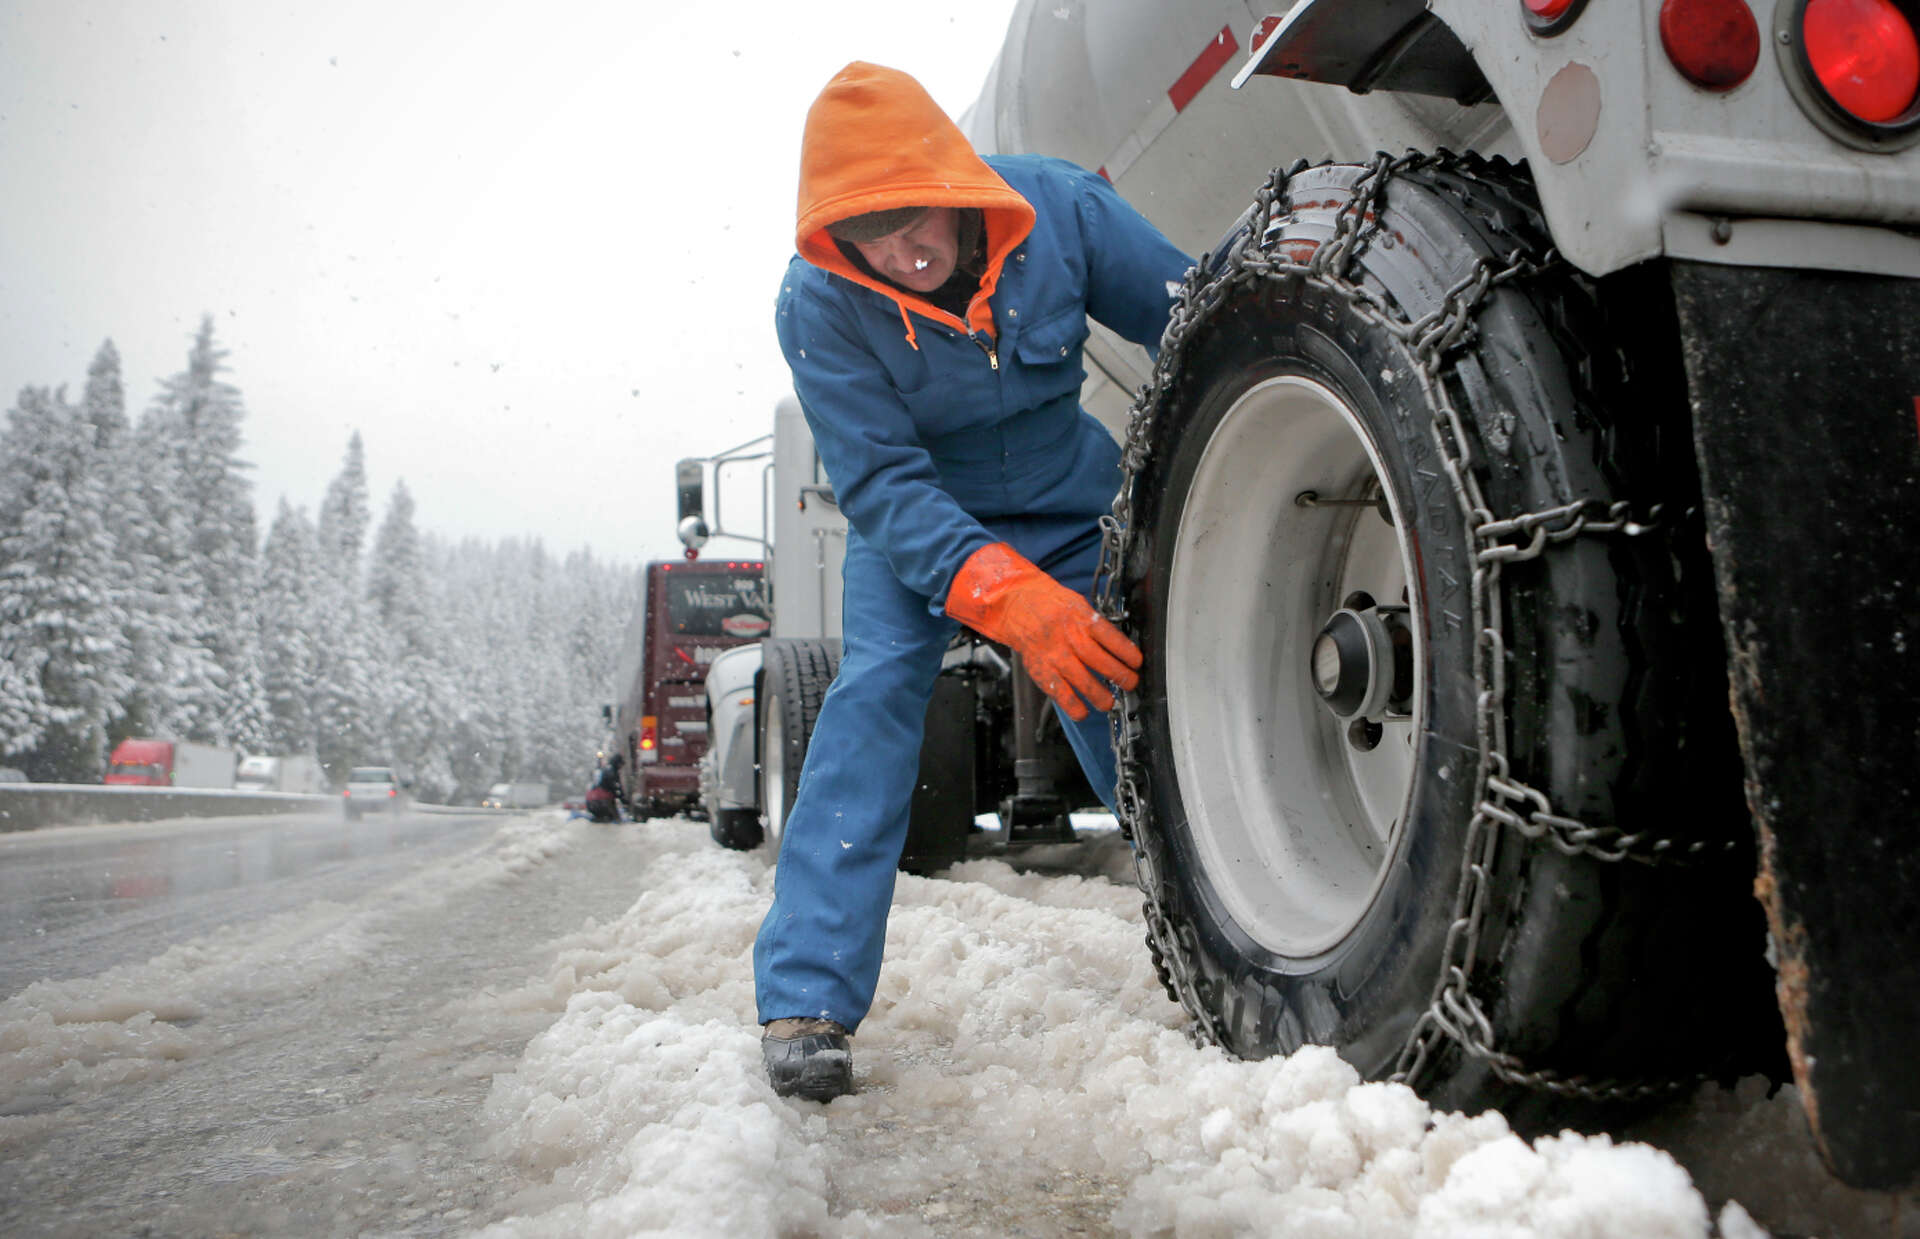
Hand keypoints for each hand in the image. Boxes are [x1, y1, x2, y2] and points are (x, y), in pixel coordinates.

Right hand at [944, 542, 1141, 719]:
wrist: (1017, 605)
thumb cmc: (1050, 605)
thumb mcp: (1079, 605)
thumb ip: (1096, 625)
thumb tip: (1121, 647)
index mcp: (1081, 619)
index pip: (1111, 638)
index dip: (1127, 653)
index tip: (1136, 663)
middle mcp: (1069, 637)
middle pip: (1101, 661)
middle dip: (1120, 676)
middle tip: (1130, 683)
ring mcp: (1054, 655)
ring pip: (1083, 681)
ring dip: (1100, 695)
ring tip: (1110, 702)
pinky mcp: (1042, 670)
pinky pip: (1060, 693)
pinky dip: (1073, 706)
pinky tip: (1083, 712)